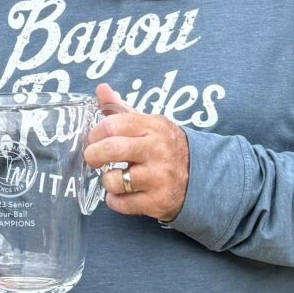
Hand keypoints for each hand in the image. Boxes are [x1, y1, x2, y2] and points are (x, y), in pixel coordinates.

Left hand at [84, 83, 189, 221]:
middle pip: (112, 149)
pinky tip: (122, 194)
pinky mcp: (158, 202)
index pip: (114, 124)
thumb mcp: (148, 123)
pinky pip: (123, 204)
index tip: (93, 139)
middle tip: (92, 158)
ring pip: (115, 180)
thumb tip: (101, 88)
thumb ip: (121, 108)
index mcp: (153, 127)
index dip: (95, 133)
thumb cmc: (164, 146)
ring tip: (114, 178)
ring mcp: (159, 178)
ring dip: (107, 181)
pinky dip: (115, 201)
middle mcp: (157, 151)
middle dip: (93, 154)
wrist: (201, 176)